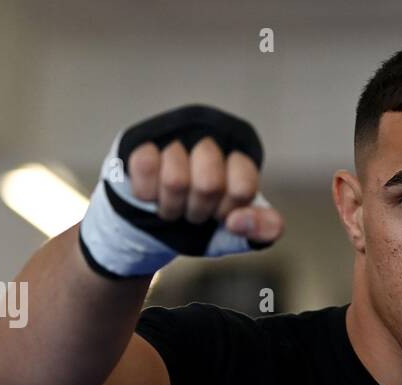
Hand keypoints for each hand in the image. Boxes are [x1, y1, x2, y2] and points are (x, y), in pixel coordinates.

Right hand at [80, 104, 283, 277]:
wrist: (153, 223)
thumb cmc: (201, 220)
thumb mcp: (237, 232)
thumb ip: (261, 229)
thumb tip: (241, 221)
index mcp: (239, 158)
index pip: (243, 185)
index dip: (228, 210)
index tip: (220, 215)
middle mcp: (210, 139)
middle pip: (209, 183)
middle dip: (198, 210)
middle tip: (194, 211)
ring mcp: (174, 136)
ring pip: (175, 179)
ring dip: (172, 206)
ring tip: (173, 204)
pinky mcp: (140, 141)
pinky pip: (145, 165)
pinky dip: (147, 193)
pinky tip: (152, 193)